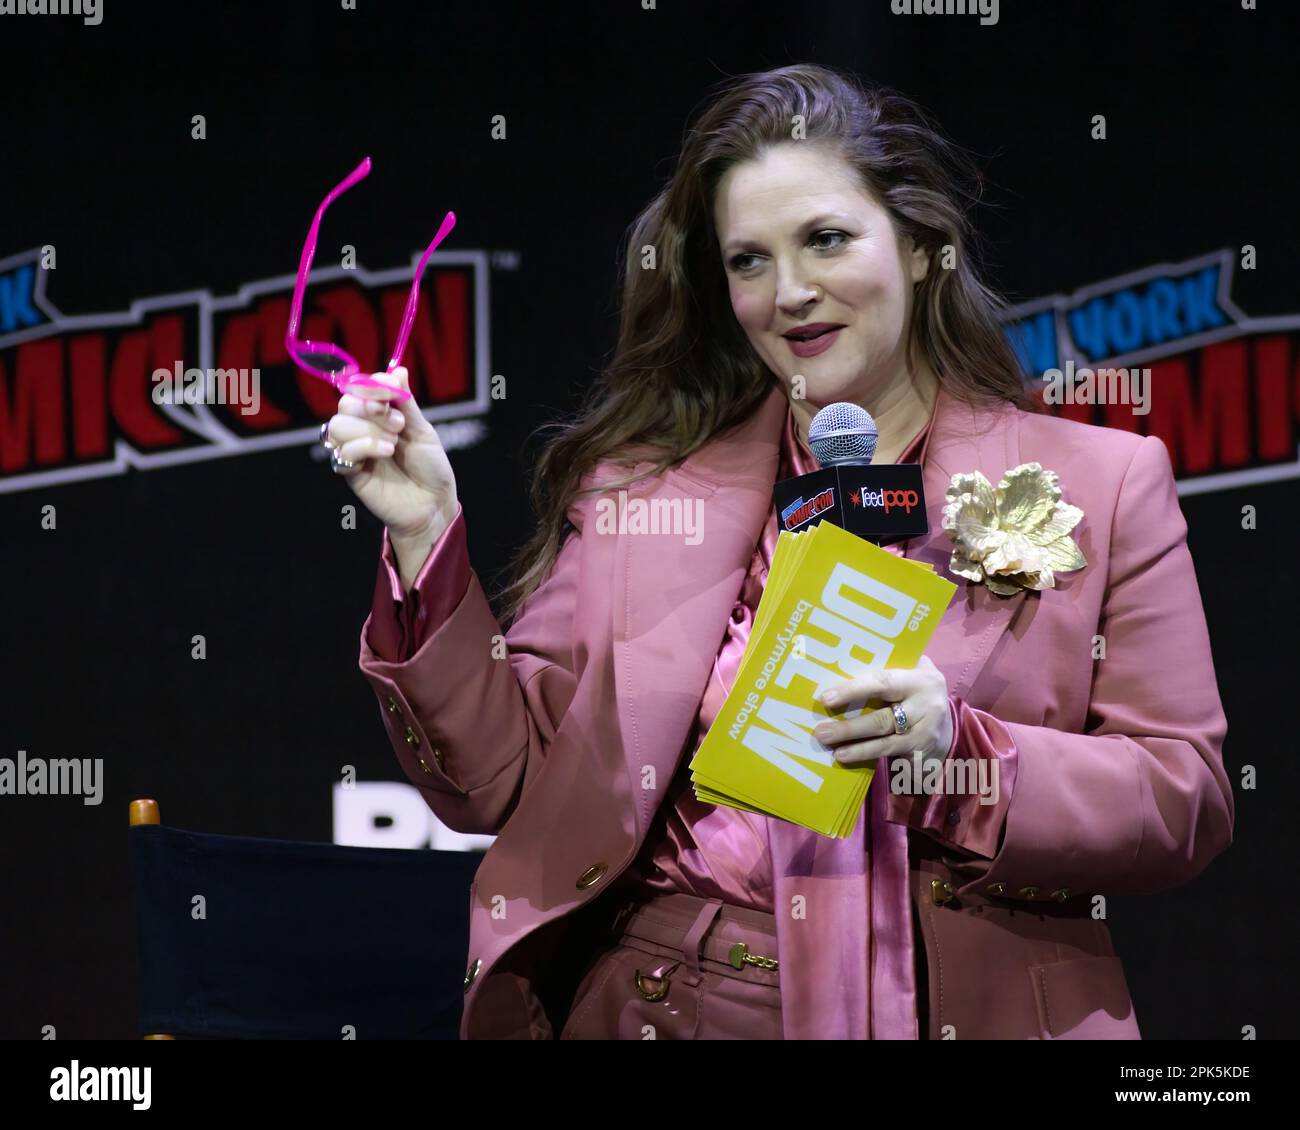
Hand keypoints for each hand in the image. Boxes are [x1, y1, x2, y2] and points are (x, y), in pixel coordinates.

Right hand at [324, 366, 458, 542]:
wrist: (434, 504)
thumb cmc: (431, 467)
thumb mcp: (423, 431)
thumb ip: (406, 403)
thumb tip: (398, 370)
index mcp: (380, 416)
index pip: (360, 389)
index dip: (371, 385)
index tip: (392, 390)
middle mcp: (363, 430)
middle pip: (345, 404)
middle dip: (369, 407)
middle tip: (397, 422)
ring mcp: (355, 451)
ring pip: (337, 425)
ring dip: (367, 428)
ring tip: (394, 441)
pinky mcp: (351, 473)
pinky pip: (342, 452)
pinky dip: (364, 446)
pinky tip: (386, 452)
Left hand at [812, 655, 953, 768]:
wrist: (952, 729)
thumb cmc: (919, 695)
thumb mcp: (915, 674)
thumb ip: (891, 665)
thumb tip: (845, 660)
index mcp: (921, 679)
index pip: (883, 682)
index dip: (853, 690)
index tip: (826, 698)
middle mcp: (927, 705)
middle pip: (881, 717)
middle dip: (848, 725)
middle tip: (820, 730)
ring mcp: (925, 732)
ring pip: (883, 737)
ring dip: (852, 741)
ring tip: (827, 742)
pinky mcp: (922, 752)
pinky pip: (888, 752)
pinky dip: (863, 754)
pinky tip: (844, 755)